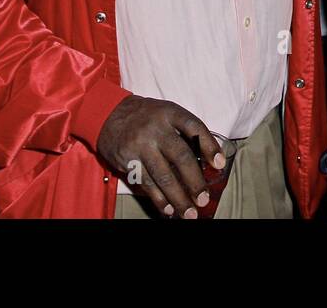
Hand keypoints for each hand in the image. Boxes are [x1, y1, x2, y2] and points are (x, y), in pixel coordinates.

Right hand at [96, 95, 222, 218]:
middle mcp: (156, 128)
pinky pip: (147, 184)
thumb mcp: (166, 113)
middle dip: (194, 181)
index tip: (219, 165)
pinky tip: (169, 209)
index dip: (209, 146)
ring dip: (178, 198)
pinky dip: (159, 199)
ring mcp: (141, 145)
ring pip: (163, 176)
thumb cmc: (146, 117)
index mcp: (170, 112)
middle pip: (181, 156)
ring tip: (190, 213)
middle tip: (203, 199)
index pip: (194, 127)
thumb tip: (209, 159)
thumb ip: (185, 131)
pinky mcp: (128, 160)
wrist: (108, 114)